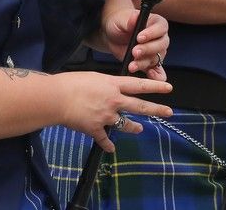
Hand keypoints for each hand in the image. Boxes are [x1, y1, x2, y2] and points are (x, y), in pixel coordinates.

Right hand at [54, 71, 172, 153]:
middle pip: (140, 106)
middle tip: (169, 112)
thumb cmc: (70, 82)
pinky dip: (108, 144)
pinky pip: (105, 140)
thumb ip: (106, 84)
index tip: (169, 89)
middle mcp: (113, 101)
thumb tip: (113, 88)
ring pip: (126, 124)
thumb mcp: (92, 77)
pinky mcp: (96, 129)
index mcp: (111, 85)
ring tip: (139, 129)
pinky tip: (111, 148)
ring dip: (134, 128)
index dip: (155, 87)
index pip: (138, 85)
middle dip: (156, 110)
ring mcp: (106, 116)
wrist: (56, 98)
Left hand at [101, 8, 168, 79]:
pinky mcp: (150, 63)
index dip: (151, 33)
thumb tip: (135, 17)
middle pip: (160, 45)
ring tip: (132, 65)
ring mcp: (157, 52)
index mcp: (156, 23)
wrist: (112, 35)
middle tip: (134, 52)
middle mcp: (159, 38)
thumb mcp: (121, 19)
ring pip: (156, 59)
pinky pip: (158, 71)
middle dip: (147, 50)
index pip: (160, 28)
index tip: (139, 37)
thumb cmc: (119, 23)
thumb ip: (129, 20)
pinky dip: (156, 76)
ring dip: (144, 63)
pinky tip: (151, 77)